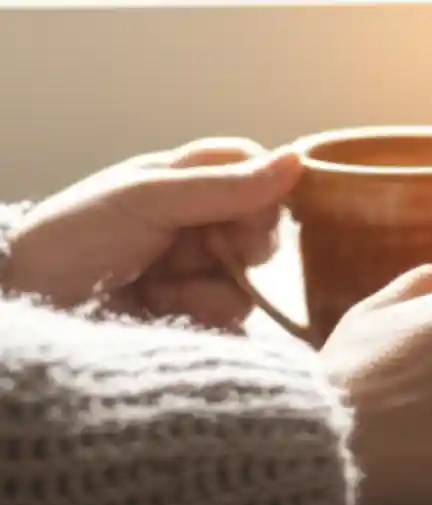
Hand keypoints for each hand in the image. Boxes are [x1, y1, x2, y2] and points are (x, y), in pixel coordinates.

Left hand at [2, 137, 299, 329]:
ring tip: (164, 288)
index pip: (253, 170)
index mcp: (185, 181)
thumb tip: (298, 160)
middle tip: (207, 251)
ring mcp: (198, 272)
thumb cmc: (77, 238)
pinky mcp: (197, 317)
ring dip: (214, 284)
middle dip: (240, 244)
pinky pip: (236, 315)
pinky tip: (167, 310)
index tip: (252, 210)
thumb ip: (224, 186)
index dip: (265, 189)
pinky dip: (206, 313)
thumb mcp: (149, 199)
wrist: (32, 304)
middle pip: (263, 227)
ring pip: (253, 276)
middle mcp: (199, 223)